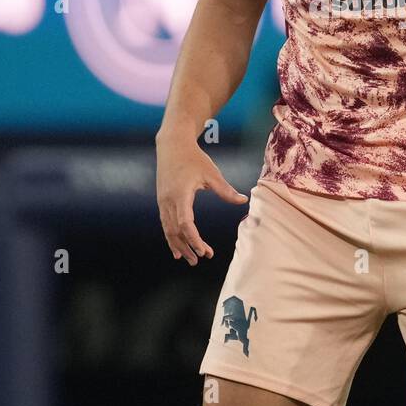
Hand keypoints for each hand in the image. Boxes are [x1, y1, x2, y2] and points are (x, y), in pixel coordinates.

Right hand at [154, 130, 247, 265]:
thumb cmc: (194, 158)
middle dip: (188, 247)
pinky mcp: (162, 201)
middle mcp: (168, 201)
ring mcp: (162, 202)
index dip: (194, 239)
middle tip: (202, 259)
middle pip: (176, 231)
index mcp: (180, 194)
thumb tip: (244, 200)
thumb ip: (226, 190)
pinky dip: (171, 237)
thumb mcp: (212, 173)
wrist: (172, 145)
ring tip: (190, 260)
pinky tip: (177, 249)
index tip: (204, 251)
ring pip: (168, 230)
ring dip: (179, 246)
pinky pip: (165, 224)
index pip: (185, 223)